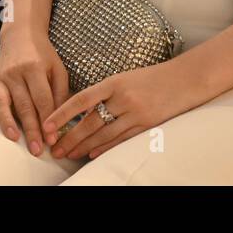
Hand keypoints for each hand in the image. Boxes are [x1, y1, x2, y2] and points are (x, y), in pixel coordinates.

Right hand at [0, 28, 68, 156]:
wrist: (21, 34)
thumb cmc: (43, 54)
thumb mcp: (57, 68)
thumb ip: (60, 92)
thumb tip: (59, 119)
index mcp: (34, 68)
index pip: (42, 99)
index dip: (47, 120)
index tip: (52, 139)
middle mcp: (15, 73)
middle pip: (23, 105)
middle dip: (31, 129)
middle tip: (36, 149)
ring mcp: (0, 78)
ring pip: (3, 103)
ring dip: (7, 123)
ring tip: (14, 139)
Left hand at [44, 56, 202, 160]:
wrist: (185, 79)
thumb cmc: (152, 77)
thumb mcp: (125, 78)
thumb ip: (105, 92)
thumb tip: (81, 111)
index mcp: (114, 82)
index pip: (81, 99)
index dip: (62, 113)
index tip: (47, 124)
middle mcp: (123, 98)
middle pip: (90, 122)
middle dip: (70, 137)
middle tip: (54, 149)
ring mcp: (136, 113)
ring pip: (104, 134)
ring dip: (84, 146)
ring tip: (68, 154)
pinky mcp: (147, 125)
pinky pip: (121, 140)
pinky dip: (105, 148)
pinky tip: (92, 154)